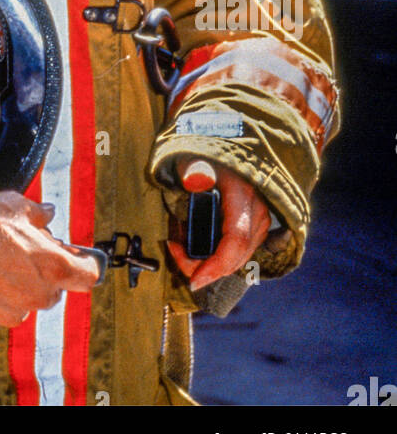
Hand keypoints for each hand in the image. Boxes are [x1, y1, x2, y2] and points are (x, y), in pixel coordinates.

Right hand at [0, 191, 99, 329]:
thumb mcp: (16, 205)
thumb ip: (38, 214)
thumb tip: (47, 213)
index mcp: (53, 267)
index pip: (87, 275)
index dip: (84, 265)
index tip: (78, 258)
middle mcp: (37, 296)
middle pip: (53, 289)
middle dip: (42, 273)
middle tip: (23, 251)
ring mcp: (12, 312)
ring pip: (24, 302)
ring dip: (16, 287)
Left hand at [167, 158, 270, 290]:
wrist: (227, 152)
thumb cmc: (207, 156)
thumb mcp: (195, 158)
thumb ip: (192, 168)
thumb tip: (193, 180)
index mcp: (243, 196)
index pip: (235, 241)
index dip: (215, 266)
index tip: (193, 281)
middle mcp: (257, 214)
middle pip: (234, 258)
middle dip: (202, 267)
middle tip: (174, 249)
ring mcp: (260, 223)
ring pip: (236, 260)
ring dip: (207, 262)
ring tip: (181, 242)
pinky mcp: (256, 229)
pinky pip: (237, 254)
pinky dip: (216, 257)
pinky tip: (196, 243)